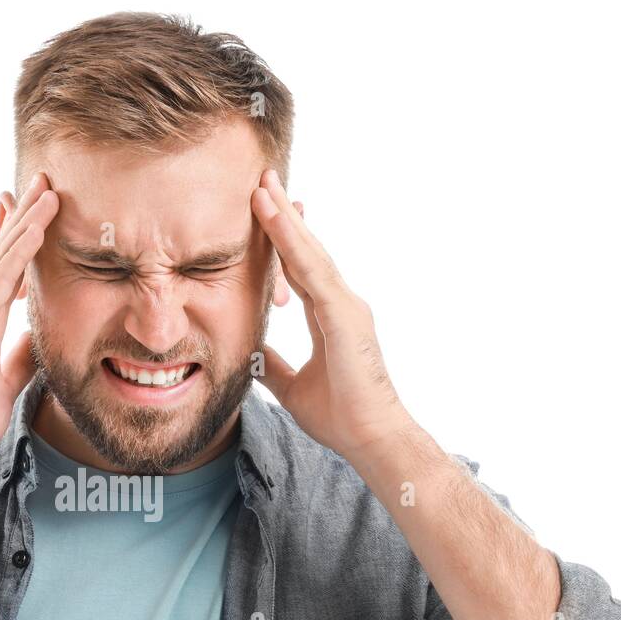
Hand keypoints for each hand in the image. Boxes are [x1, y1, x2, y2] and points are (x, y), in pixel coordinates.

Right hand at [0, 172, 58, 478]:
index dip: (21, 242)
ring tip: (48, 191)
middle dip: (24, 217)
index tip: (39, 215)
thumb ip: (20, 358)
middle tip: (45, 182)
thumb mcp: (5, 384)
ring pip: (1, 258)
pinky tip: (35, 228)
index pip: (5, 273)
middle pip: (2, 254)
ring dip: (26, 223)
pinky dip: (17, 252)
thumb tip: (41, 338)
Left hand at [251, 169, 414, 460]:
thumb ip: (274, 366)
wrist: (370, 439)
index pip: (300, 270)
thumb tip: (250, 355)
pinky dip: (293, 244)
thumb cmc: (341, 417)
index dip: (283, 240)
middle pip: (306, 251)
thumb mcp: (292, 387)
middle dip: (284, 215)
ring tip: (262, 187)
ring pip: (309, 254)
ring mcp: (346, 307)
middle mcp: (341, 304)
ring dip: (285, 218)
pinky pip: (313, 272)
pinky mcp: (345, 316)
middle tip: (262, 180)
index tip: (265, 210)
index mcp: (330, 317)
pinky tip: (276, 219)